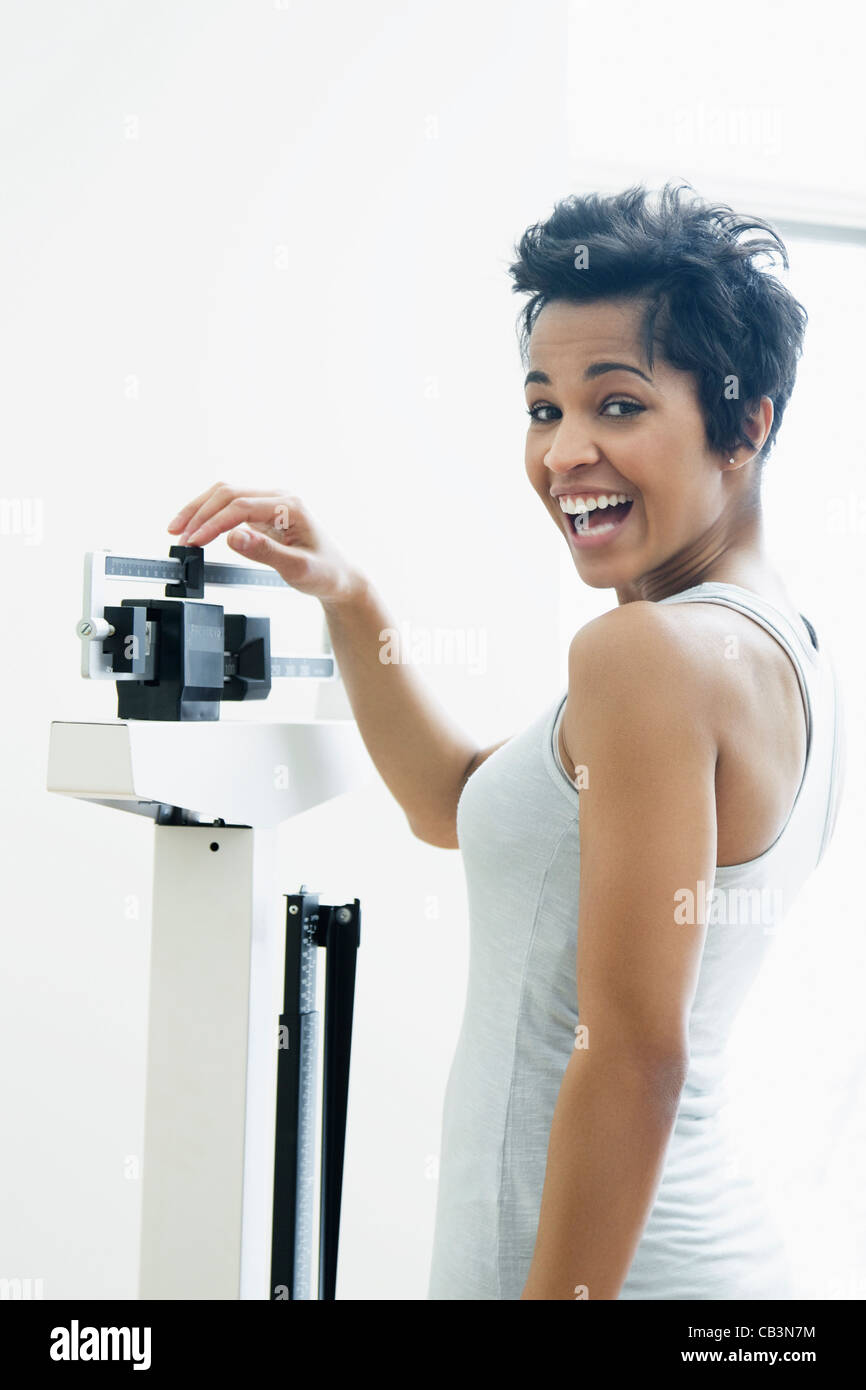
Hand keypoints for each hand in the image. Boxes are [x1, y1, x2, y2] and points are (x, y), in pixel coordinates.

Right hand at [167, 482, 364, 605]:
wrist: (339, 577)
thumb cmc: (325, 573)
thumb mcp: (298, 569)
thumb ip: (265, 553)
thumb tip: (232, 537)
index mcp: (290, 505)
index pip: (240, 506)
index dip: (213, 522)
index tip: (194, 540)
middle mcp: (279, 498)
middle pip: (228, 493)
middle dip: (199, 513)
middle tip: (180, 537)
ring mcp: (270, 503)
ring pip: (225, 495)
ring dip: (200, 510)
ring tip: (179, 531)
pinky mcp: (263, 513)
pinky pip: (230, 506)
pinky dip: (209, 516)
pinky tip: (195, 529)